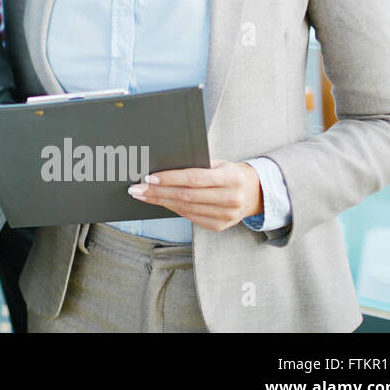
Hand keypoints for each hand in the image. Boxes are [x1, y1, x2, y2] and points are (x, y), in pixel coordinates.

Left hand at [127, 158, 263, 230]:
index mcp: (231, 178)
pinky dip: (172, 208)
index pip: (194, 178)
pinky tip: (159, 202)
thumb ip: (196, 164)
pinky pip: (190, 216)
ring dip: (160, 201)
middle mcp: (231, 198)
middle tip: (136, 188)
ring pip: (185, 208)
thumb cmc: (228, 173)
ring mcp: (226, 215)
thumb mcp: (218, 163)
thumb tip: (161, 165)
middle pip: (186, 195)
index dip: (170, 178)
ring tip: (142, 195)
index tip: (149, 178)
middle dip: (157, 192)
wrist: (252, 192)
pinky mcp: (219, 225)